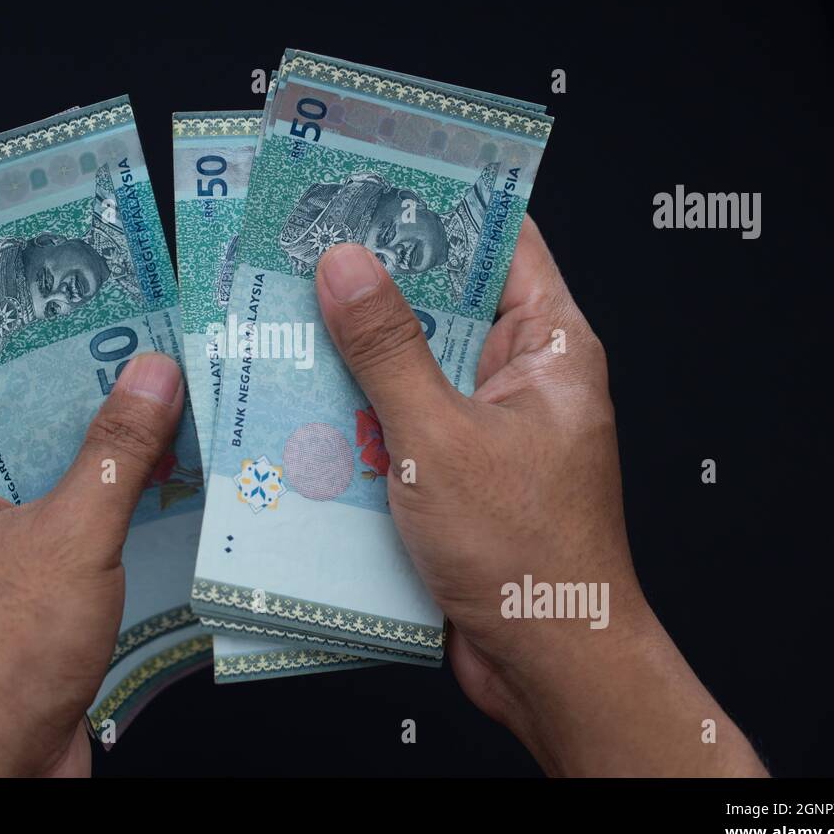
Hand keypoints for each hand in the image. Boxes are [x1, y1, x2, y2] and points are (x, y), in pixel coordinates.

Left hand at [0, 352, 184, 776]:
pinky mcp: (28, 606)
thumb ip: (115, 451)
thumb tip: (150, 374)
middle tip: (171, 378)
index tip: (124, 333)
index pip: (1, 397)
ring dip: (122, 479)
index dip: (65, 363)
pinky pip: (80, 548)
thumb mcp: (71, 535)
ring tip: (186, 431)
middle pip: (41, 446)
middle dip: (107, 421)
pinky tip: (175, 508)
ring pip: (66, 500)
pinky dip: (122, 532)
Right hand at [315, 217, 765, 775]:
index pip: (502, 241)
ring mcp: (488, 427)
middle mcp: (523, 378)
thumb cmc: (525, 553)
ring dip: (357, 352)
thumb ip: (389, 349)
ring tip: (282, 311)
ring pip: (415, 366)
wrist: (548, 661)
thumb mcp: (442, 437)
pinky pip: (402, 423)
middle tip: (300, 241)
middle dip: (376, 277)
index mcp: (550, 347)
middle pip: (447, 302)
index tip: (372, 172)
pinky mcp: (456, 473)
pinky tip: (299, 400)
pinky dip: (359, 413)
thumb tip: (343, 264)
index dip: (440, 201)